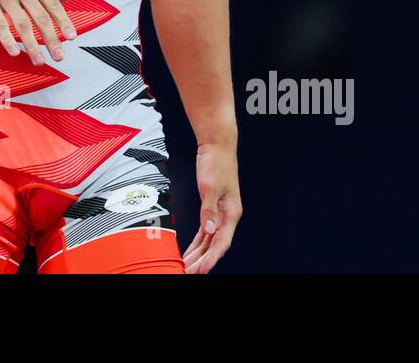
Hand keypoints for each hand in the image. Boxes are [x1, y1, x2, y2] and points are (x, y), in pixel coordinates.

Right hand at [0, 0, 76, 64]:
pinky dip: (8, 40)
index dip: (64, 22)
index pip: (52, 4)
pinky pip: (0, 24)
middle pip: (40, 16)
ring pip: (22, 24)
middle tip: (59, 56)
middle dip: (52, 39)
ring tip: (39, 60)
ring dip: (32, 45)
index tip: (72, 38)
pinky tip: (15, 52)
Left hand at [183, 141, 240, 273]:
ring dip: (198, 254)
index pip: (222, 242)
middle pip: (214, 245)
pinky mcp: (211, 208)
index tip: (202, 270)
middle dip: (202, 261)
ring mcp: (220, 213)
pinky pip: (204, 232)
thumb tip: (210, 230)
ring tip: (186, 267)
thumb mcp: (211, 187)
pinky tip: (190, 252)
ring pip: (208, 240)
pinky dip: (197, 243)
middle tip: (188, 272)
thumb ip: (209, 210)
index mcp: (231, 213)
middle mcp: (227, 216)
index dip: (212, 258)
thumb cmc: (217, 163)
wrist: (217, 145)